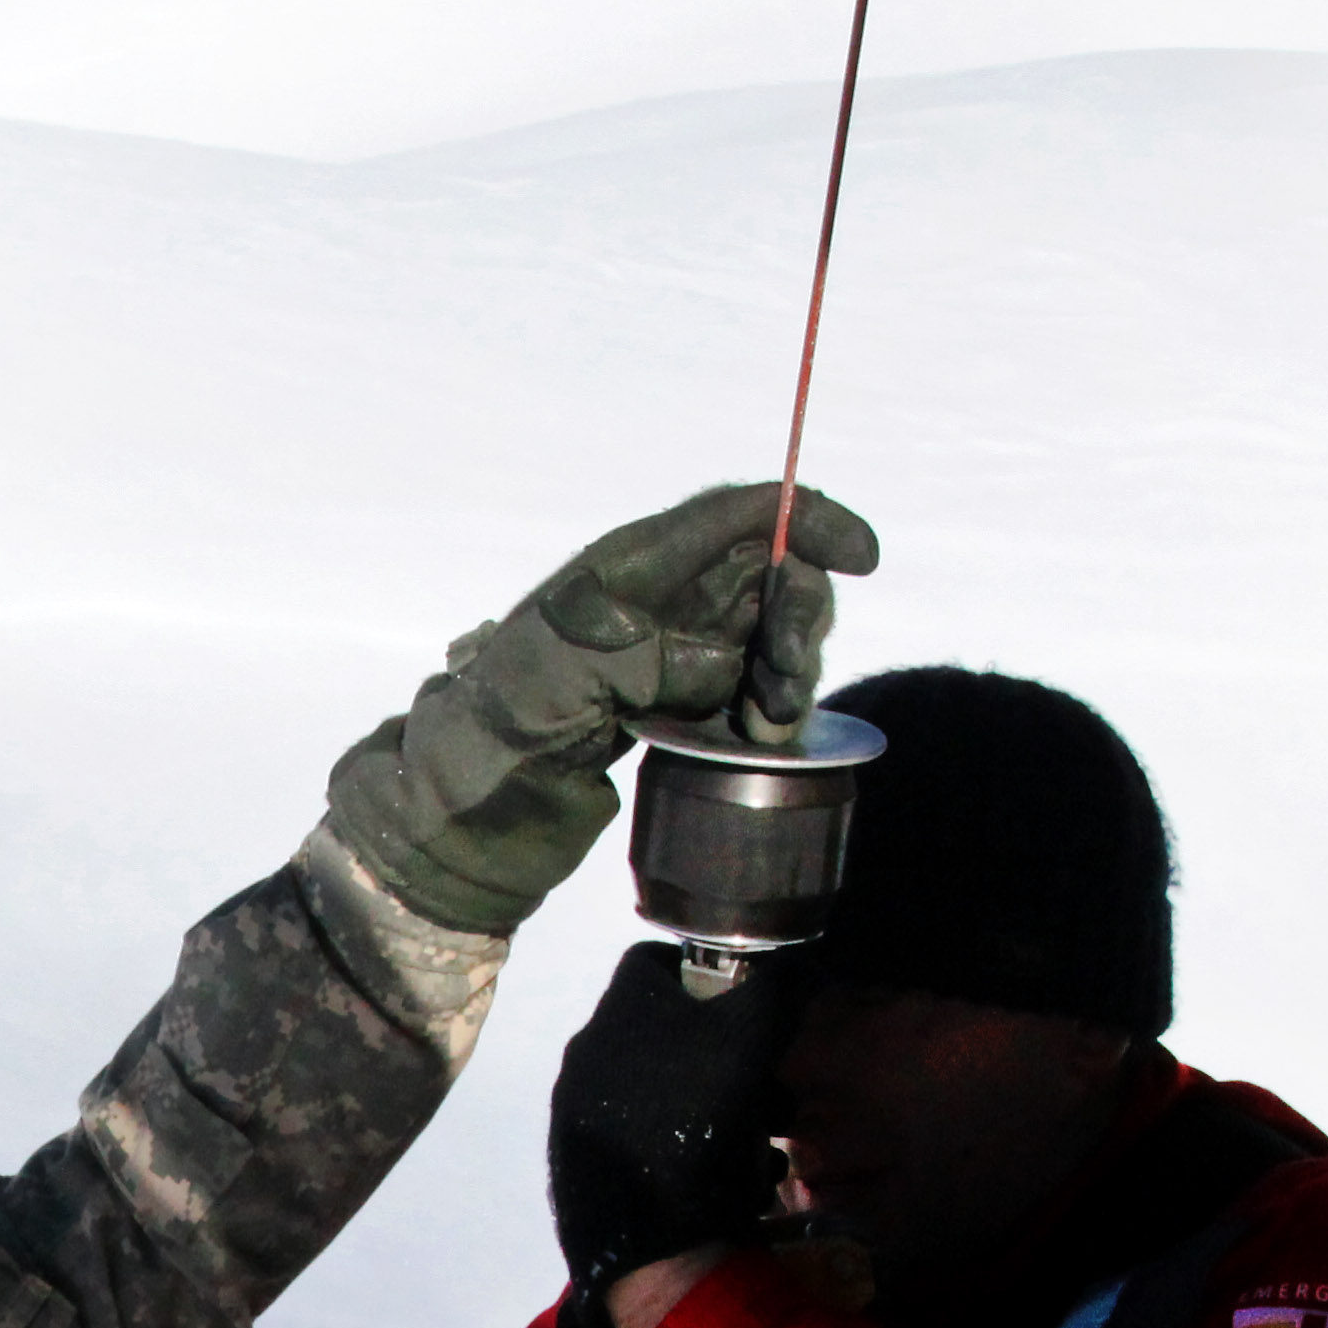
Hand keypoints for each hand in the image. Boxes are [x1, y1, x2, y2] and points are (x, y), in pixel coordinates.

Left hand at [324, 486, 879, 933]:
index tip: (864, 558)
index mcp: (629, 565)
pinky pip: (752, 692)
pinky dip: (769, 716)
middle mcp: (660, 596)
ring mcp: (674, 651)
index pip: (738, 513)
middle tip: (781, 693)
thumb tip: (721, 663)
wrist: (462, 813)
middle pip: (773, 576)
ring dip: (788, 679)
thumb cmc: (492, 731)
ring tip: (759, 731)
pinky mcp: (680, 705)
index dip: (806, 518)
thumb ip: (646, 651)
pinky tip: (748, 746)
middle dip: (799, 626)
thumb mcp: (556, 676)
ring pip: (771, 639)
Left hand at [551, 939, 811, 1293]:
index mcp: (615, 1015)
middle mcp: (588, 1058)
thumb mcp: (752, 1037)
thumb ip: (779, 986)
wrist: (643, 1239)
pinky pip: (652, 1143)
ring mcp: (582, 1118)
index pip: (652, 960)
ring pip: (668, 1093)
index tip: (750, 1000)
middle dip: (732, 1057)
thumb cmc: (697, 1118)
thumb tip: (801, 960)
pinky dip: (696, 1153)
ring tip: (767, 1140)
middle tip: (773, 1088)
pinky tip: (736, 1182)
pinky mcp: (588, 1171)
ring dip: (726, 1110)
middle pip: (669, 1033)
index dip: (706, 969)